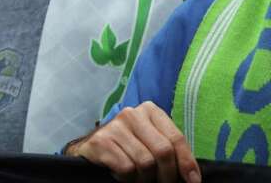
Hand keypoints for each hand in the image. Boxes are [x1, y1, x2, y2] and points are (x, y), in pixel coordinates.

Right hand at [66, 102, 199, 182]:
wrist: (94, 150)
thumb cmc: (130, 148)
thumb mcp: (152, 143)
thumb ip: (171, 151)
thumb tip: (192, 177)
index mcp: (149, 111)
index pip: (176, 138)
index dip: (187, 163)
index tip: (192, 181)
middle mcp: (131, 114)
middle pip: (163, 151)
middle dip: (168, 175)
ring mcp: (114, 126)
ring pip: (145, 162)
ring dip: (146, 179)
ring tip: (140, 179)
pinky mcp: (101, 141)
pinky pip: (127, 168)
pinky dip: (129, 179)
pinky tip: (123, 175)